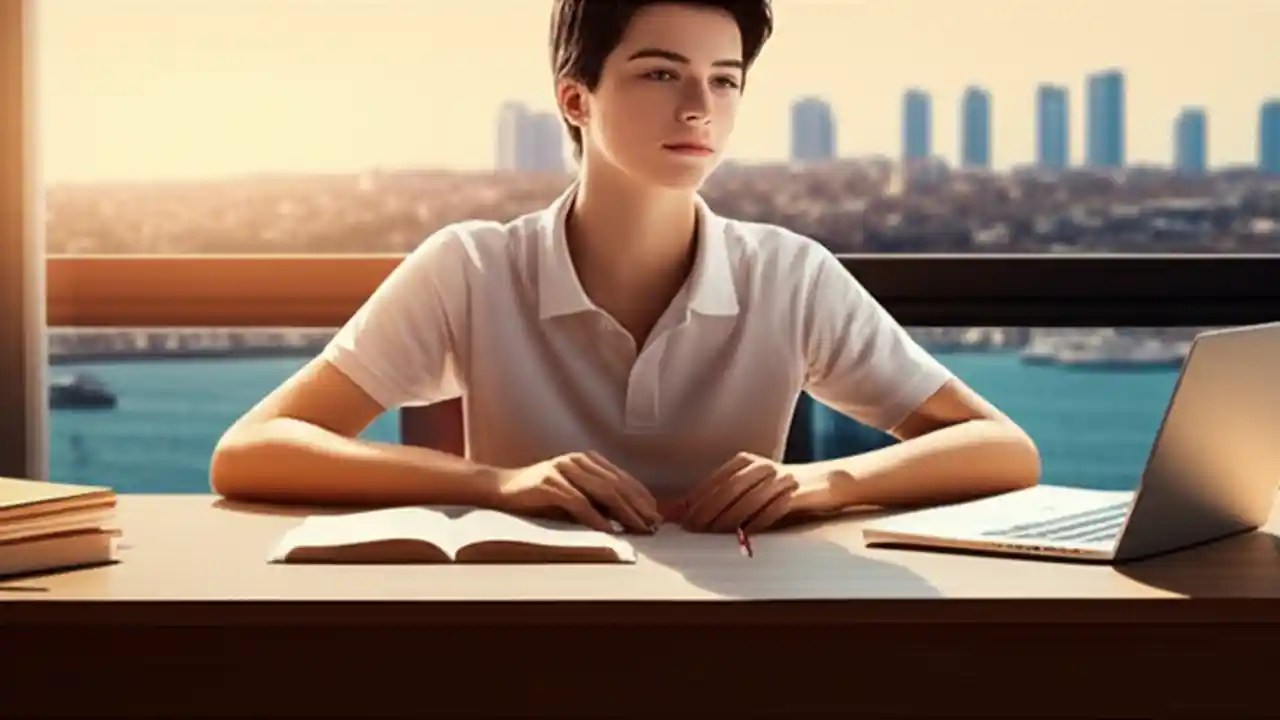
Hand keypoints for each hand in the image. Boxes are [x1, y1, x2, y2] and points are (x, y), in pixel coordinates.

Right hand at [489, 451, 662, 533]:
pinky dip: (596, 517)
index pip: (622, 478)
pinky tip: (608, 529)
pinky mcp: (550, 482)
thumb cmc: (539, 496)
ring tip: (639, 527)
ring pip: (603, 491)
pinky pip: (579, 502)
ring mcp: (564, 469)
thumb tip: (627, 517)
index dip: (642, 496)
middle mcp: (578, 460)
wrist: (501, 489)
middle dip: (639, 506)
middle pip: (617, 484)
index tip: (657, 514)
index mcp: (587, 460)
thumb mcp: (573, 495)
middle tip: (654, 524)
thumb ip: (596, 500)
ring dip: (624, 512)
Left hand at [678, 451, 831, 532]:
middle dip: (706, 511)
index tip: (681, 519)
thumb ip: (721, 498)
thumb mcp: (750, 487)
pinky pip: (773, 509)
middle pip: (728, 490)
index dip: (696, 500)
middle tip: (691, 529)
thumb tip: (682, 511)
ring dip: (727, 519)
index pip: (714, 481)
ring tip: (711, 535)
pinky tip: (744, 536)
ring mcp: (779, 478)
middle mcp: (760, 467)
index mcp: (745, 462)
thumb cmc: (782, 490)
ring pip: (747, 500)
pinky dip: (757, 523)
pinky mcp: (796, 492)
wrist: (827, 481)